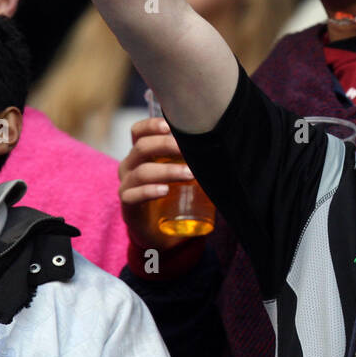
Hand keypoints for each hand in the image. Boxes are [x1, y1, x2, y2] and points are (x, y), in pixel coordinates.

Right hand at [119, 117, 191, 251]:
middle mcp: (130, 165)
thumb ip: (194, 159)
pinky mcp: (128, 206)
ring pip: (142, 171)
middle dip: (166, 145)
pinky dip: (149, 191)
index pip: (139, 132)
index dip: (151, 125)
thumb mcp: (182, 172)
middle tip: (188, 150)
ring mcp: (127, 185)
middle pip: (142, 147)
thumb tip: (228, 148)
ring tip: (188, 174)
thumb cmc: (174, 194)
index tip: (170, 126)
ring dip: (167, 170)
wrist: (160, 231)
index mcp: (142, 153)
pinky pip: (132, 195)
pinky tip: (164, 190)